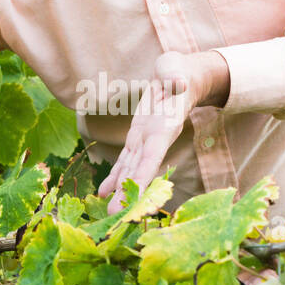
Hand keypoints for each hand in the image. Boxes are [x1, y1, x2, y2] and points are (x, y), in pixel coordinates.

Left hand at [98, 50, 229, 214]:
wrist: (180, 78)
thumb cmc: (178, 72)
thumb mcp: (177, 69)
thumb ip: (175, 75)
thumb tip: (177, 82)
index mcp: (164, 125)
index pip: (152, 155)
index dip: (143, 176)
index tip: (134, 196)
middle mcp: (155, 139)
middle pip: (140, 170)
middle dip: (129, 193)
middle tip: (115, 216)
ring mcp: (145, 140)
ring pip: (131, 169)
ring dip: (120, 190)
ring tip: (108, 210)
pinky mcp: (137, 138)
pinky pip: (125, 160)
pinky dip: (115, 176)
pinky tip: (104, 191)